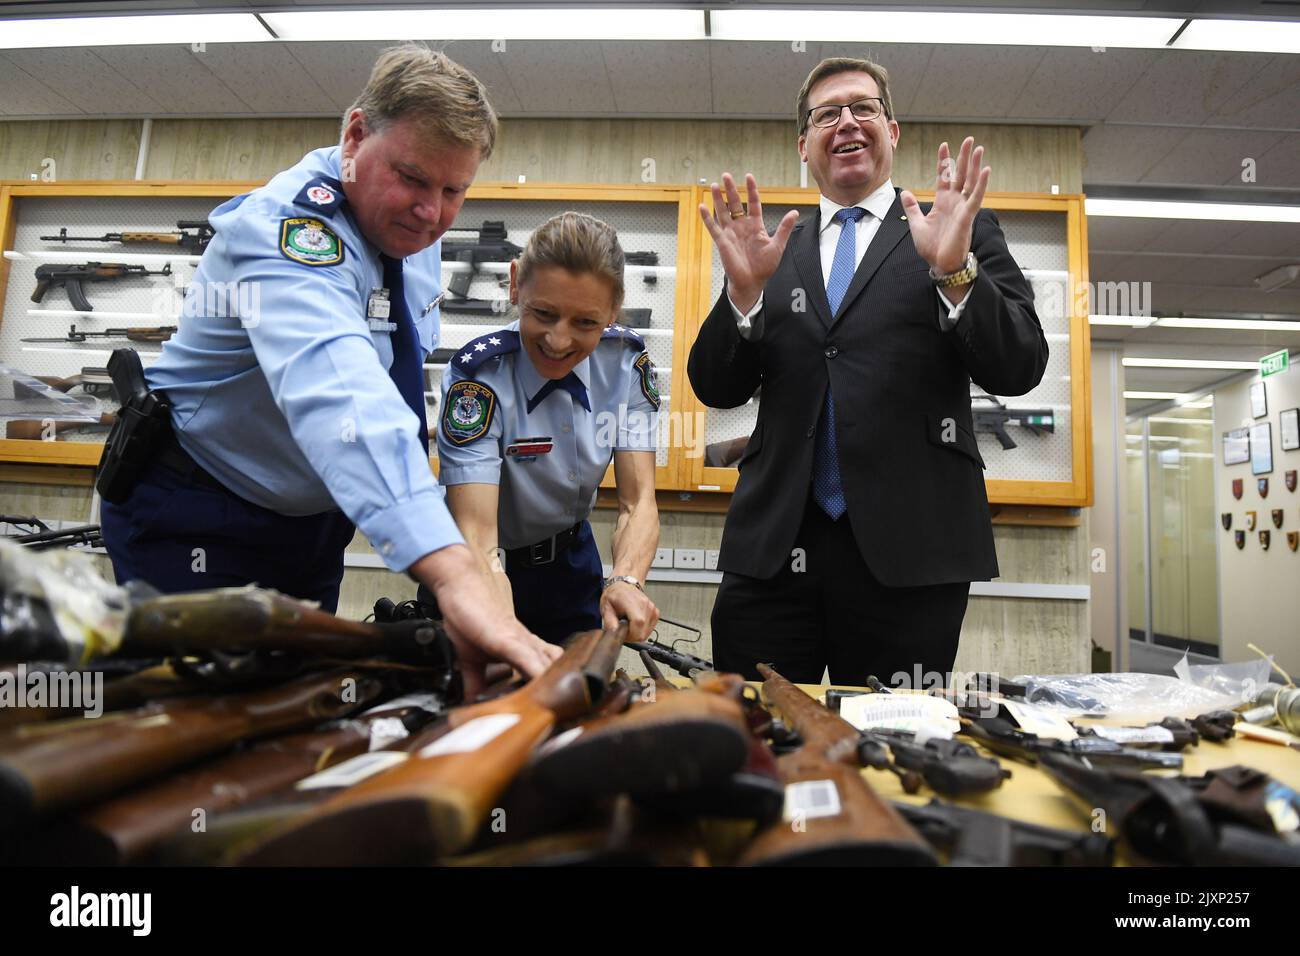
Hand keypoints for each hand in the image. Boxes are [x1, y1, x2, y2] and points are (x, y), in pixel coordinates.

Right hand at [411, 545, 560, 696]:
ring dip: (554, 686)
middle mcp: (527, 645)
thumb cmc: (467, 616)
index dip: (558, 687)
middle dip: (563, 690)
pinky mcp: (507, 639)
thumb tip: (472, 703)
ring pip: (547, 666)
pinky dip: (536, 674)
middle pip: (555, 670)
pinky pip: (527, 659)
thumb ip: (474, 681)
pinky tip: (542, 690)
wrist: (460, 586)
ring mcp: (520, 641)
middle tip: (570, 714)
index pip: (549, 670)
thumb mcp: (470, 658)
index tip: (563, 707)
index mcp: (522, 650)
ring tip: (561, 707)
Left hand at [600, 582, 658, 644]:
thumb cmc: (615, 595)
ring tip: (629, 624)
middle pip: (643, 633)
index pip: (638, 623)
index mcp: (632, 602)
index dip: (630, 635)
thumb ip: (609, 622)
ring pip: (647, 633)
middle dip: (632, 637)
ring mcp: (652, 609)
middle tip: (624, 629)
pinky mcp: (655, 612)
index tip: (623, 634)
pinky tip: (635, 623)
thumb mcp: (606, 608)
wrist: (624, 586)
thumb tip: (614, 633)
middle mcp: (645, 605)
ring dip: (637, 633)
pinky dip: (642, 630)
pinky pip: (650, 629)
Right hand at [699, 173, 799, 311]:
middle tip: (726, 175)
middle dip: (731, 190)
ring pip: (723, 212)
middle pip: (735, 204)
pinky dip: (707, 217)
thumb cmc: (764, 267)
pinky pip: (713, 227)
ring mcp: (731, 233)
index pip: (753, 203)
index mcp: (756, 226)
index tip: (748, 177)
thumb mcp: (777, 245)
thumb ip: (784, 228)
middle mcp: (742, 226)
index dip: (751, 190)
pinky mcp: (722, 242)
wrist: (752, 282)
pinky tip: (702, 206)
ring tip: (714, 185)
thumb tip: (794, 212)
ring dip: (718, 199)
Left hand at [900, 137, 989, 274]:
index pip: (944, 176)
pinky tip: (986, 169)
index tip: (944, 144)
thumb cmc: (931, 247)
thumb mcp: (916, 224)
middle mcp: (954, 202)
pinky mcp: (968, 216)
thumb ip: (912, 207)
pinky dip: (981, 184)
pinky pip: (976, 197)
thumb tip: (905, 192)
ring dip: (975, 165)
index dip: (944, 161)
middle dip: (963, 157)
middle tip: (969, 138)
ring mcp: (962, 208)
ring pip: (971, 182)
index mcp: (942, 202)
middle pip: (961, 174)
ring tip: (979, 148)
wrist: (940, 264)